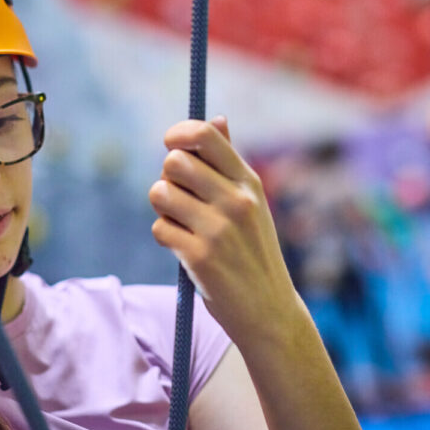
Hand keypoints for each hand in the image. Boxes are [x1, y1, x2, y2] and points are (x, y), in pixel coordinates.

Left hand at [149, 116, 302, 345]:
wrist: (270, 311)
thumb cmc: (254, 252)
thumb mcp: (252, 203)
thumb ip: (229, 162)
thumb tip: (216, 118)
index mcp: (249, 182)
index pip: (205, 136)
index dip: (178, 134)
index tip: (172, 145)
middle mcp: (236, 201)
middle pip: (173, 162)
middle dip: (168, 178)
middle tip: (180, 199)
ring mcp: (218, 229)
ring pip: (160, 193)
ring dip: (163, 208)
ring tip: (183, 224)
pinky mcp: (199, 257)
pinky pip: (159, 228)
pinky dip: (166, 237)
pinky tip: (186, 251)